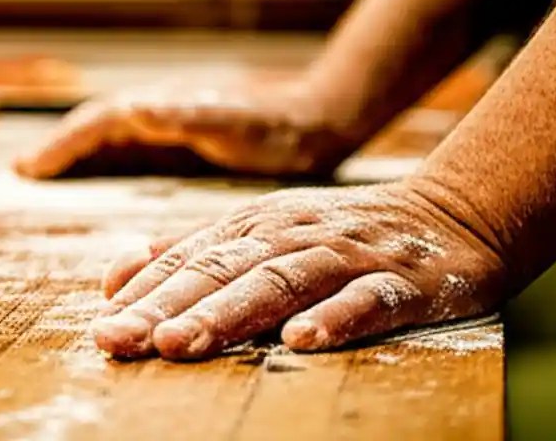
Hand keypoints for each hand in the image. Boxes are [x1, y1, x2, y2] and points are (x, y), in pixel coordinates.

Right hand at [14, 79, 359, 178]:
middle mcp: (161, 110)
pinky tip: (93, 178)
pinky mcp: (182, 141)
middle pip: (95, 124)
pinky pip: (130, 150)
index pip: (101, 121)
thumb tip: (134, 106)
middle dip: (58, 144)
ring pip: (108, 135)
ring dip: (74, 151)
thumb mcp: (238, 124)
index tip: (30, 167)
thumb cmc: (281, 127)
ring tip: (37, 172)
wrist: (318, 120)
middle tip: (21, 170)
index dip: (63, 143)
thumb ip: (187, 116)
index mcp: (166, 105)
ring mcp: (170, 123)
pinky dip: (102, 161)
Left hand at [90, 184, 505, 359]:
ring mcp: (345, 257)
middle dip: (166, 307)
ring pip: (278, 283)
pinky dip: (334, 319)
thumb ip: (193, 250)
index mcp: (255, 227)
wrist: (454, 212)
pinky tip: (302, 341)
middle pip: (221, 272)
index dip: (143, 294)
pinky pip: (365, 301)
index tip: (101, 329)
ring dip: (227, 314)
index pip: (189, 260)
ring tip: (180, 343)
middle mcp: (292, 235)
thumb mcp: (263, 231)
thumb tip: (115, 277)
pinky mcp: (400, 282)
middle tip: (121, 341)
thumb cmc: (342, 232)